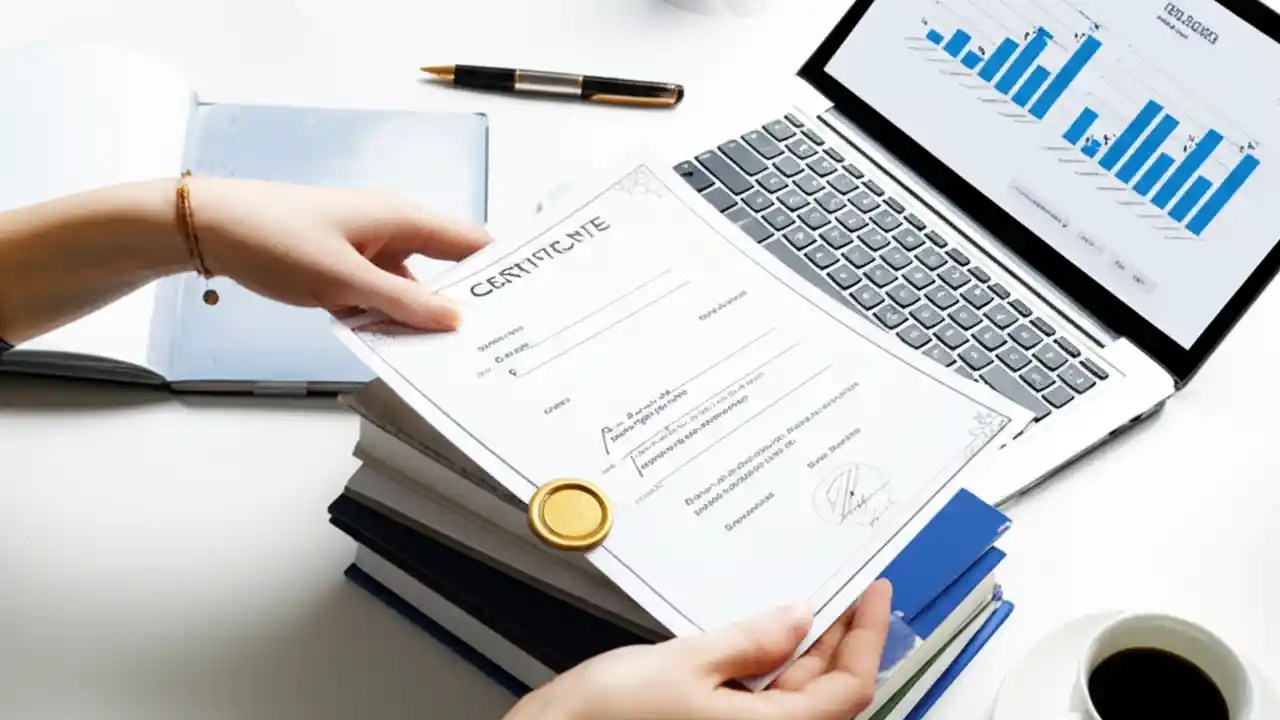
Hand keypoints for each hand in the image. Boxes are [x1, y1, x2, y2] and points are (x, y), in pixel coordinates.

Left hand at [190, 177, 488, 329]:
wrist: (210, 230)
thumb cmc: (274, 237)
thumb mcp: (344, 279)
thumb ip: (403, 302)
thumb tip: (454, 319)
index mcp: (401, 219)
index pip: (470, 243)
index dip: (502, 268)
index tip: (528, 299)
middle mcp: (390, 231)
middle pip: (444, 270)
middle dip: (463, 303)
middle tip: (489, 341)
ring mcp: (366, 250)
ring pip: (409, 290)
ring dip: (417, 318)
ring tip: (442, 355)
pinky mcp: (343, 268)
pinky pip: (378, 298)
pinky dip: (384, 319)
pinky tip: (388, 345)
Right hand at [506, 579, 892, 719]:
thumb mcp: (684, 664)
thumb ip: (749, 642)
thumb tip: (797, 620)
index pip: (849, 689)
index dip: (869, 637)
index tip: (875, 594)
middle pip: (825, 694)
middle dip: (840, 639)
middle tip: (846, 588)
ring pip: (794, 698)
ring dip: (805, 652)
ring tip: (806, 601)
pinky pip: (760, 701)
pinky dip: (769, 667)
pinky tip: (761, 635)